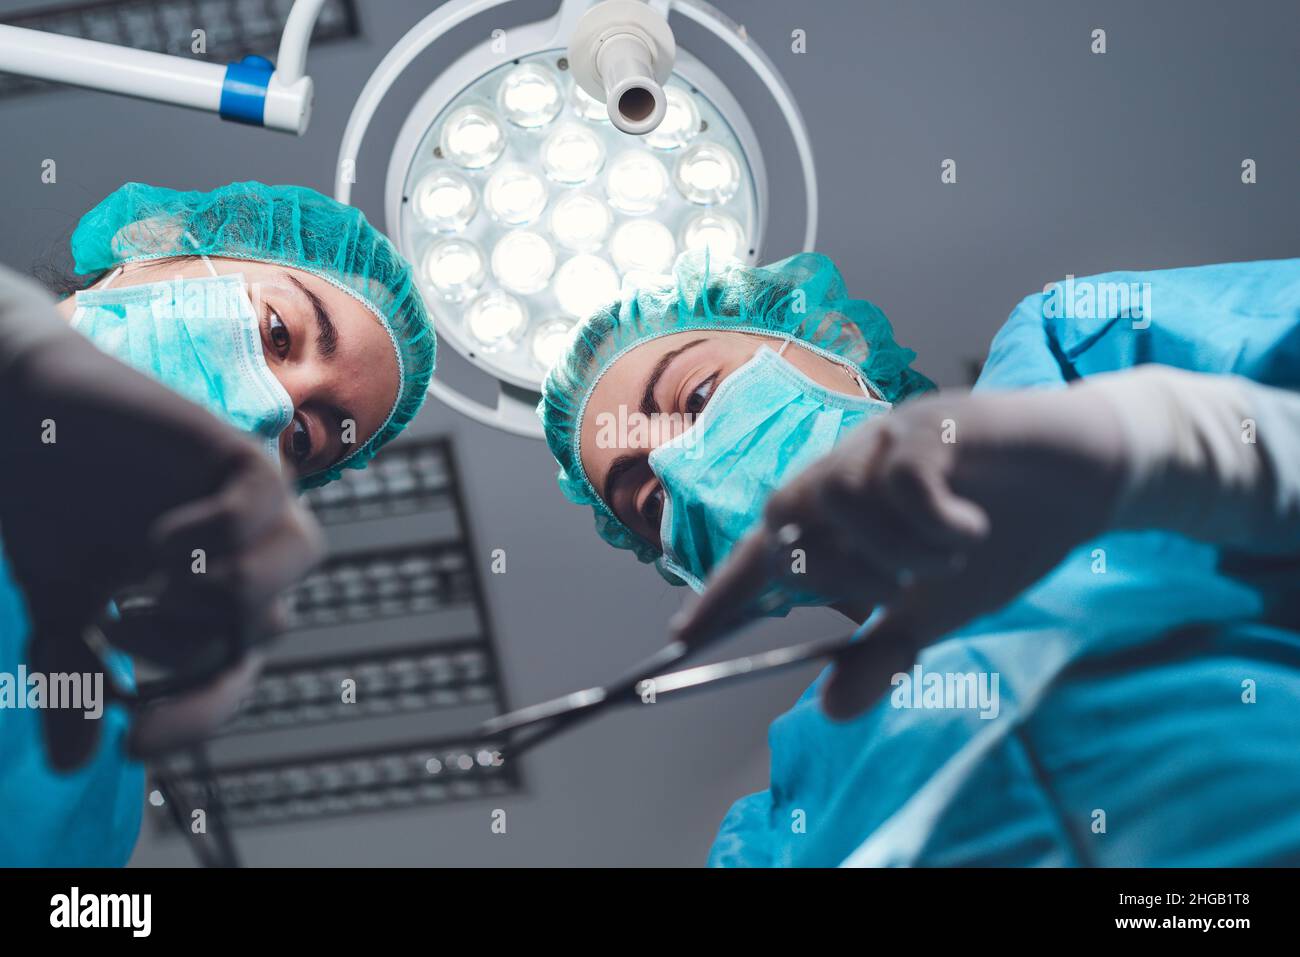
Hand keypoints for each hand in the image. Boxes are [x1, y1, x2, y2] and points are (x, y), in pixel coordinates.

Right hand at [0, 321, 322, 767]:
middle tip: (118, 624)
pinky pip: (262, 508)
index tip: (131, 745)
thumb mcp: (57, 609)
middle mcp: (243, 554)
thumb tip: (72, 765)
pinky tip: (158, 539)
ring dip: (217, 599)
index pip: (231, 674)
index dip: (194, 719)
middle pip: (263, 630)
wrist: (18, 418)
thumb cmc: (50, 510)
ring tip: (146, 587)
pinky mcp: (241, 455)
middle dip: (186, 647)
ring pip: (284, 574)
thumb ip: (73, 676)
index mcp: (210, 599)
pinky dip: (215, 537)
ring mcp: (250, 507)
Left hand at [668, 386, 1127, 718]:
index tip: (684, 635)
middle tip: (898, 590)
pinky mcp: (937, 421)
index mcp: (845, 514)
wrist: (1088, 481)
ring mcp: (890, 440)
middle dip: (837, 570)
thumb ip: (885, 652)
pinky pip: (899, 477)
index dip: (724, 591)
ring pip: (840, 496)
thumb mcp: (940, 611)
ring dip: (895, 549)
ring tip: (951, 555)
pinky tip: (970, 527)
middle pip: (786, 516)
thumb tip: (830, 710)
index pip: (767, 553)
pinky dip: (931, 519)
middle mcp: (853, 469)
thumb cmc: (1003, 537)